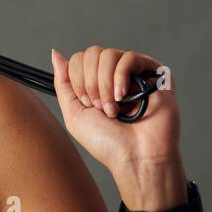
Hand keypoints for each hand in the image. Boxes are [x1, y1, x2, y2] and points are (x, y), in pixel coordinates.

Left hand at [48, 45, 180, 176]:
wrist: (135, 158)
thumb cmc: (108, 143)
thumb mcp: (74, 113)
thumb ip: (63, 83)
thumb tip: (55, 54)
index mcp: (98, 82)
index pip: (79, 59)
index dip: (78, 80)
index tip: (87, 104)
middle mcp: (116, 75)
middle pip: (92, 53)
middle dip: (90, 84)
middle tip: (101, 108)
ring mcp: (136, 73)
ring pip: (108, 55)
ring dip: (105, 86)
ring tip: (114, 108)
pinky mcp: (156, 74)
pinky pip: (130, 58)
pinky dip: (120, 79)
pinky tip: (124, 98)